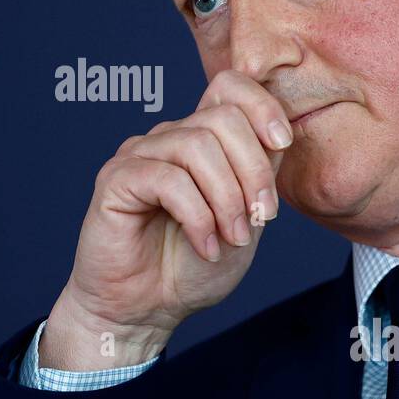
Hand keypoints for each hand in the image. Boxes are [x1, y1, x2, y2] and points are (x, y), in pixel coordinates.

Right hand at [41, 70, 293, 370]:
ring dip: (227, 199)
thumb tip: (279, 136)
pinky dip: (197, 216)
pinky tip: (204, 246)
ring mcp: (139, 155)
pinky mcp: (116, 179)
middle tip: (259, 219)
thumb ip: (259, 175)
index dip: (262, 105)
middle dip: (254, 170)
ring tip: (232, 239)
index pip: (230, 86)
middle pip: (223, 117)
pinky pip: (168, 179)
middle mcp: (169, 138)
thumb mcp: (245, 219)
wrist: (146, 311)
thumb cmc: (192, 268)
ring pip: (197, 146)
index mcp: (201, 139)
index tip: (283, 145)